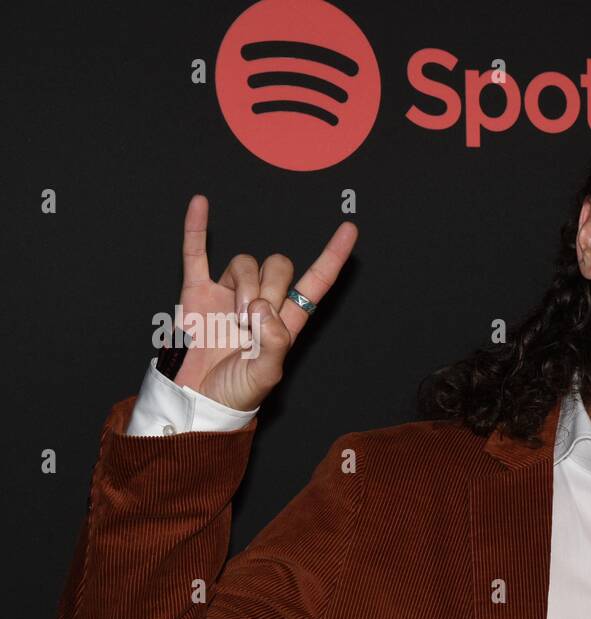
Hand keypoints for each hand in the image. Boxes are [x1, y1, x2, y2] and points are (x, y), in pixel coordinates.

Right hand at [171, 194, 357, 409]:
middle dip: (271, 287)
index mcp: (286, 321)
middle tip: (255, 319)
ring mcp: (229, 294)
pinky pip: (197, 254)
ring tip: (236, 316)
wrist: (197, 398)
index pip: (315, 282)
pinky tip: (200, 205)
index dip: (332, 257)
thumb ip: (273, 344)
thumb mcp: (265, 376)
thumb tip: (264, 308)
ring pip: (245, 262)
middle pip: (279, 266)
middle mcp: (261, 302)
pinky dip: (197, 229)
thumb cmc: (235, 391)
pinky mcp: (198, 292)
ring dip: (243, 283)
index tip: (349, 230)